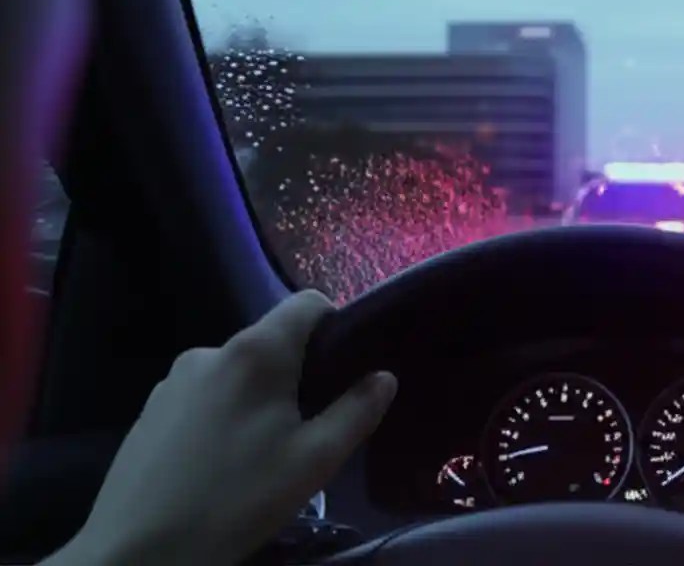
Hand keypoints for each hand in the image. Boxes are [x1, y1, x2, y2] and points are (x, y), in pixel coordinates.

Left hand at [48, 291, 396, 565]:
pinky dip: (223, 416)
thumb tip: (384, 377)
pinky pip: (204, 396)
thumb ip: (357, 411)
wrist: (139, 551)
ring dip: (258, 398)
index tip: (345, 373)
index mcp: (257, 351)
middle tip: (308, 431)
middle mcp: (212, 350)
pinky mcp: (150, 409)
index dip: (336, 327)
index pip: (308, 303)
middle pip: (272, 342)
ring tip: (261, 455)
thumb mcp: (315, 461)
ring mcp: (174, 379)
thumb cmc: (238, 499)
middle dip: (297, 375)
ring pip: (237, 373)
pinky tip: (220, 464)